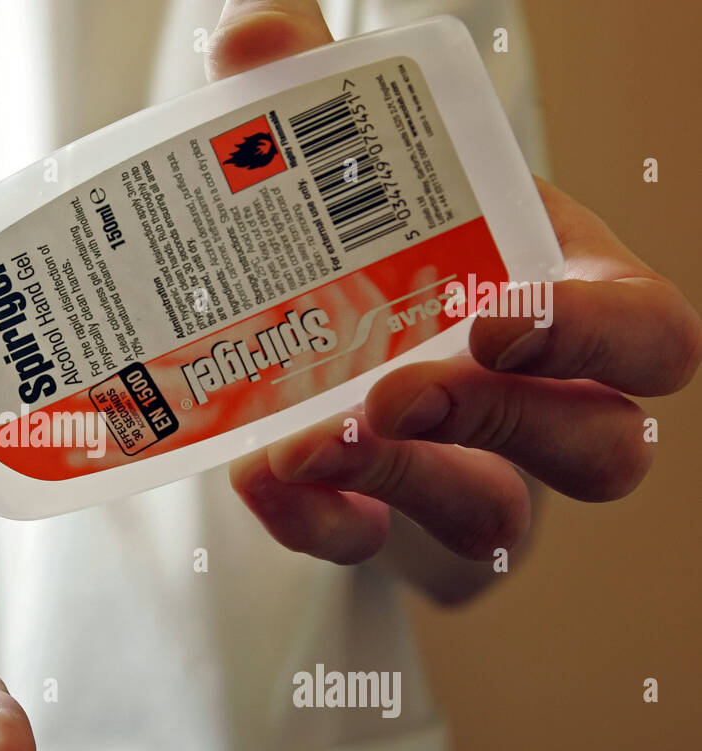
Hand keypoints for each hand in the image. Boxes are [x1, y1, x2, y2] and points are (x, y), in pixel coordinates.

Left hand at [210, 1, 700, 567]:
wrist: (308, 338)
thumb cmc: (375, 244)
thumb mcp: (350, 166)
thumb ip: (312, 99)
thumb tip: (253, 34)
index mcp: (561, 299)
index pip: (647, 336)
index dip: (600, 338)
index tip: (503, 320)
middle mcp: (540, 403)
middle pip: (600, 447)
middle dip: (506, 422)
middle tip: (397, 390)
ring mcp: (473, 474)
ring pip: (496, 515)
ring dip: (409, 482)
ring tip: (308, 440)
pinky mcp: (390, 528)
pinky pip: (375, 548)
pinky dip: (319, 521)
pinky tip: (260, 480)